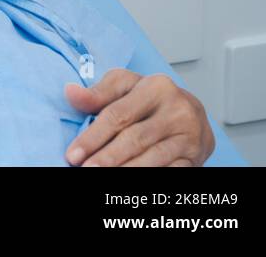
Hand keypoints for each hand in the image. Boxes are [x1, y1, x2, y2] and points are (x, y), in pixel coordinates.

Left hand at [64, 69, 214, 166]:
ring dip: (126, 170)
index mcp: (156, 87)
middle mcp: (176, 110)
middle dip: (107, 157)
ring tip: (103, 177)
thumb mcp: (125, 86)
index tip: (73, 154)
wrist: (192, 112)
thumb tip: (70, 92)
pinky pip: (171, 170)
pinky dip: (148, 175)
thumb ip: (98, 93)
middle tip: (86, 169)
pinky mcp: (195, 156)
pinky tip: (130, 180)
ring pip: (153, 158)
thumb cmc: (150, 98)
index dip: (93, 136)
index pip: (117, 115)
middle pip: (135, 138)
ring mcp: (189, 135)